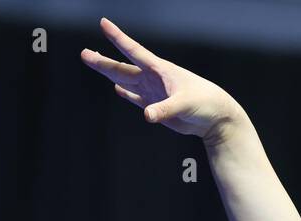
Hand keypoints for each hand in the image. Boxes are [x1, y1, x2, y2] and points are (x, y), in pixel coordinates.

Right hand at [80, 17, 241, 142]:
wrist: (216, 118)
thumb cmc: (205, 103)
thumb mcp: (185, 104)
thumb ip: (165, 109)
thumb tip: (147, 115)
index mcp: (160, 70)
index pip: (134, 51)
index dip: (118, 38)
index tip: (104, 23)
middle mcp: (154, 79)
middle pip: (123, 68)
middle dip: (103, 61)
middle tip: (84, 53)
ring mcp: (154, 93)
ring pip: (126, 81)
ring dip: (110, 74)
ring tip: (93, 62)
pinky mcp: (157, 107)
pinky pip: (137, 99)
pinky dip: (127, 95)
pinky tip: (118, 89)